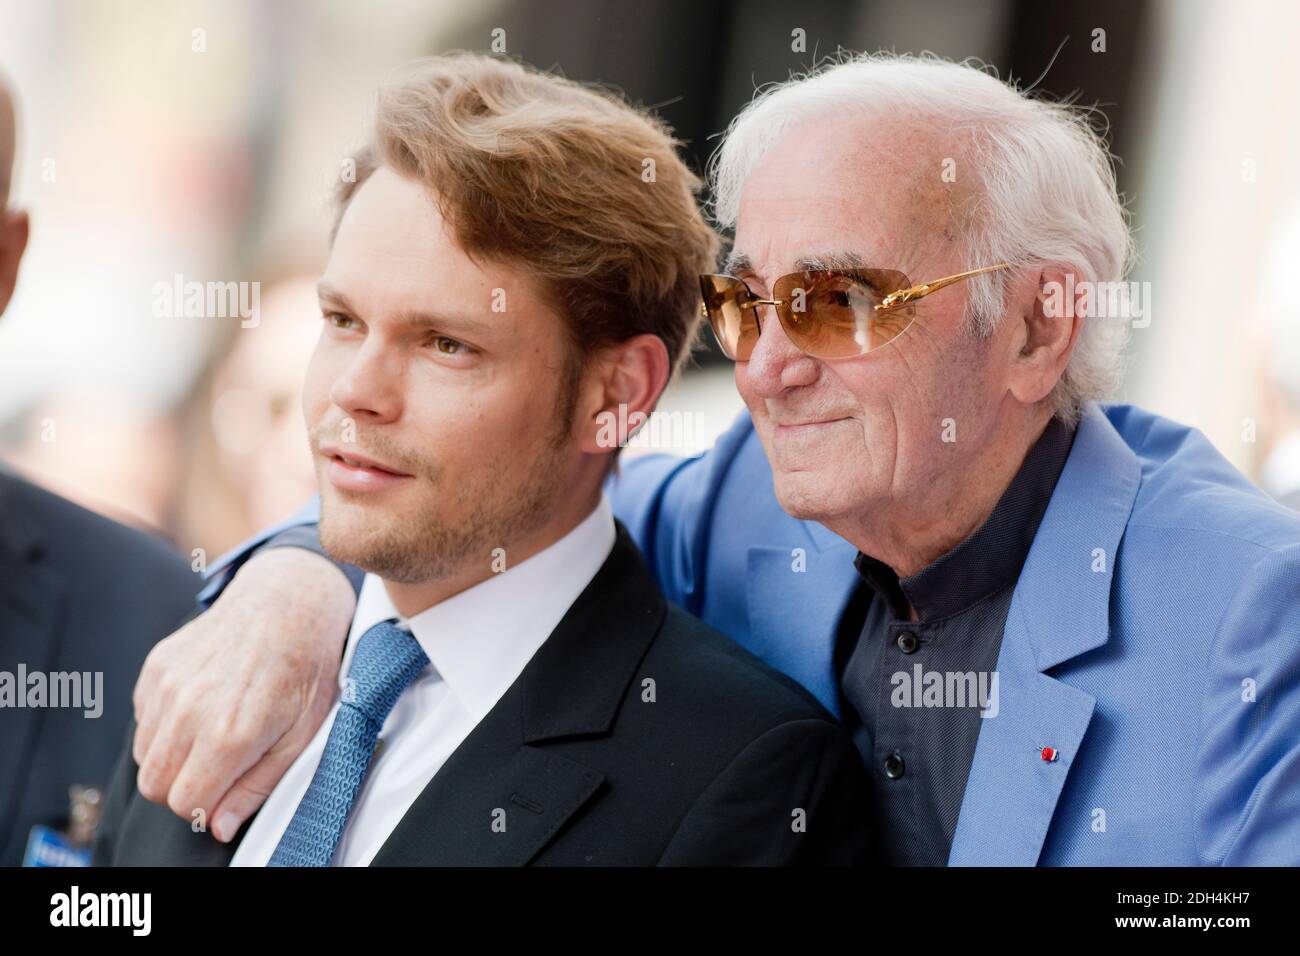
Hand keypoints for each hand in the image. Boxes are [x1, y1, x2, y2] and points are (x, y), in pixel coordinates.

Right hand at [131, 546, 356, 841]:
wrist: (288, 601)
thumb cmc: (305, 669)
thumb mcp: (302, 735)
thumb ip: (258, 786)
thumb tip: (221, 827)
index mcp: (229, 733)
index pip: (185, 803)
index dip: (206, 806)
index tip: (227, 789)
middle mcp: (189, 709)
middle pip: (155, 785)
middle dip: (184, 786)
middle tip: (221, 765)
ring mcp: (167, 684)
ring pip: (144, 754)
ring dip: (173, 756)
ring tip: (215, 730)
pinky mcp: (155, 666)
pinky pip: (143, 719)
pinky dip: (165, 724)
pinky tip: (204, 703)